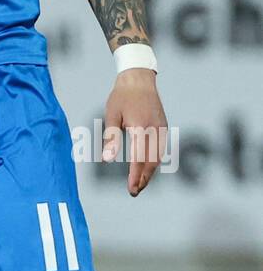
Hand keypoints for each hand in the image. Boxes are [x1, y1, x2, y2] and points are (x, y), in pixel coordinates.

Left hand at [101, 68, 167, 196]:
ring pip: (158, 157)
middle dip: (144, 179)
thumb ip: (111, 139)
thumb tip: (107, 160)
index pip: (139, 158)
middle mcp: (154, 130)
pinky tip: (146, 168)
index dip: (135, 176)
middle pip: (151, 162)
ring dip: (150, 172)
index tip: (131, 189)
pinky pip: (160, 149)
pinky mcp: (163, 127)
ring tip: (140, 184)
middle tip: (134, 192)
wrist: (138, 79)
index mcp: (140, 127)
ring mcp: (161, 128)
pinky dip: (154, 161)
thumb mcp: (111, 115)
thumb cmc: (121, 97)